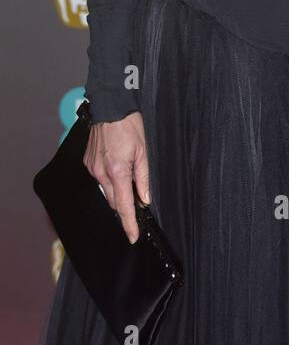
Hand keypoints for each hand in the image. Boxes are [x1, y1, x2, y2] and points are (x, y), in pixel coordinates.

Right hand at [84, 112, 149, 243]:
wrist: (111, 108)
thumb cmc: (130, 126)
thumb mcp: (144, 151)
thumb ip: (144, 177)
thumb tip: (145, 198)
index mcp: (117, 171)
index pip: (124, 206)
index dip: (129, 224)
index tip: (133, 236)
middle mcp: (101, 173)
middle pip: (115, 201)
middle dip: (126, 205)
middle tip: (139, 200)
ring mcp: (92, 168)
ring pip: (107, 190)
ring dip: (118, 190)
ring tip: (129, 177)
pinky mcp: (88, 162)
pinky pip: (100, 178)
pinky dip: (110, 179)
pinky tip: (117, 167)